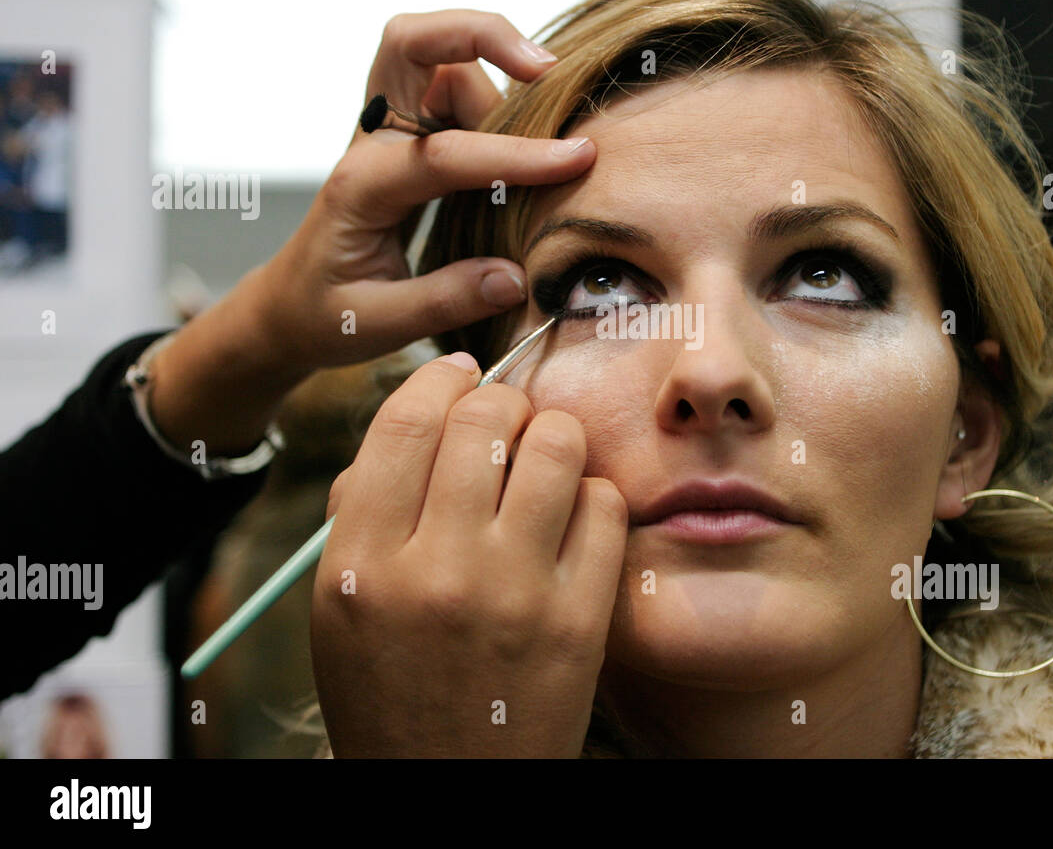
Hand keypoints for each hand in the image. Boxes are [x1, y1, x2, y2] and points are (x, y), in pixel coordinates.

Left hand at [149, 10, 592, 453]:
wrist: (289, 306)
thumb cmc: (326, 315)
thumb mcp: (377, 324)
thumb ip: (445, 299)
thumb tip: (516, 277)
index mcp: (361, 186)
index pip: (444, 153)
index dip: (515, 154)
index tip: (575, 159)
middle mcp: (373, 142)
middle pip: (412, 40)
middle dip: (481, 34)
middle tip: (546, 68)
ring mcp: (391, 132)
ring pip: (445, 62)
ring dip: (497, 78)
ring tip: (544, 136)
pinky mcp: (412, 137)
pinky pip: (455, 88)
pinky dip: (497, 94)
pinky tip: (528, 137)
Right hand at [311, 352, 627, 757]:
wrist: (448, 788)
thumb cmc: (390, 688)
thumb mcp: (339, 608)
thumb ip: (363, 509)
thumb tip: (423, 414)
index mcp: (361, 565)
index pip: (405, 423)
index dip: (437, 379)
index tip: (457, 373)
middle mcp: (437, 572)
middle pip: (485, 419)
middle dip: (501, 400)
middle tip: (504, 419)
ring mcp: (515, 595)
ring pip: (556, 446)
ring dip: (552, 436)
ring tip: (543, 460)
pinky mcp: (578, 620)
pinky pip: (604, 506)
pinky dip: (591, 496)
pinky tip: (571, 518)